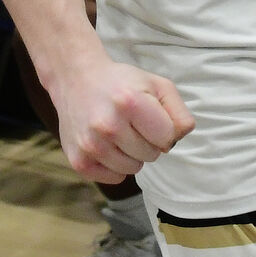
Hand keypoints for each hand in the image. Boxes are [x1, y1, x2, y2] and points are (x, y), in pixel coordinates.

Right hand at [50, 55, 194, 180]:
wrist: (76, 78)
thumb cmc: (122, 83)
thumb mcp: (157, 85)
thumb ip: (179, 113)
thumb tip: (175, 141)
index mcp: (130, 102)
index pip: (167, 139)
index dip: (162, 128)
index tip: (148, 116)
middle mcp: (108, 126)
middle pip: (151, 155)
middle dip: (146, 140)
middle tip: (129, 122)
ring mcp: (91, 145)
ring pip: (133, 168)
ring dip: (130, 154)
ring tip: (116, 131)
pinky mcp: (79, 160)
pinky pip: (114, 178)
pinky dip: (114, 165)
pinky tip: (105, 143)